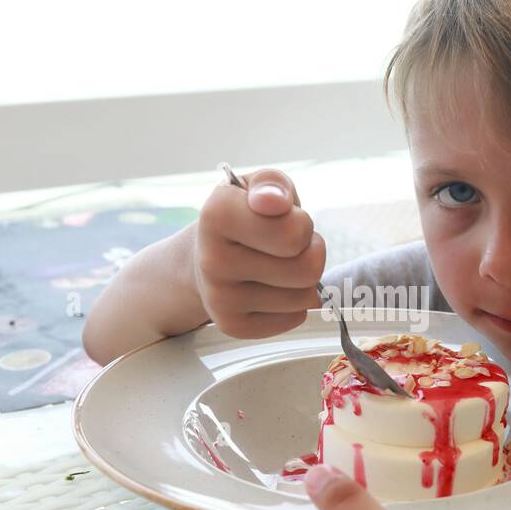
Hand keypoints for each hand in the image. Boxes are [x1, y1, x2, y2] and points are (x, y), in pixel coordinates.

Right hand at [193, 167, 326, 338]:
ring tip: (278, 265)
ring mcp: (220, 298)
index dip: (301, 223)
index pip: (295, 232)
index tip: (281, 219)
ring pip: (304, 296)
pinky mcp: (232, 326)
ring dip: (303, 280)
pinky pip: (294, 318)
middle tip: (288, 245)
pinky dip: (292, 304)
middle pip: (307, 268)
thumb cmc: (241, 217)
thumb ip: (272, 184)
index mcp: (217, 214)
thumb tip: (273, 201)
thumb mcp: (254, 187)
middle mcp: (212, 259)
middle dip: (309, 252)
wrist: (200, 259)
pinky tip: (270, 288)